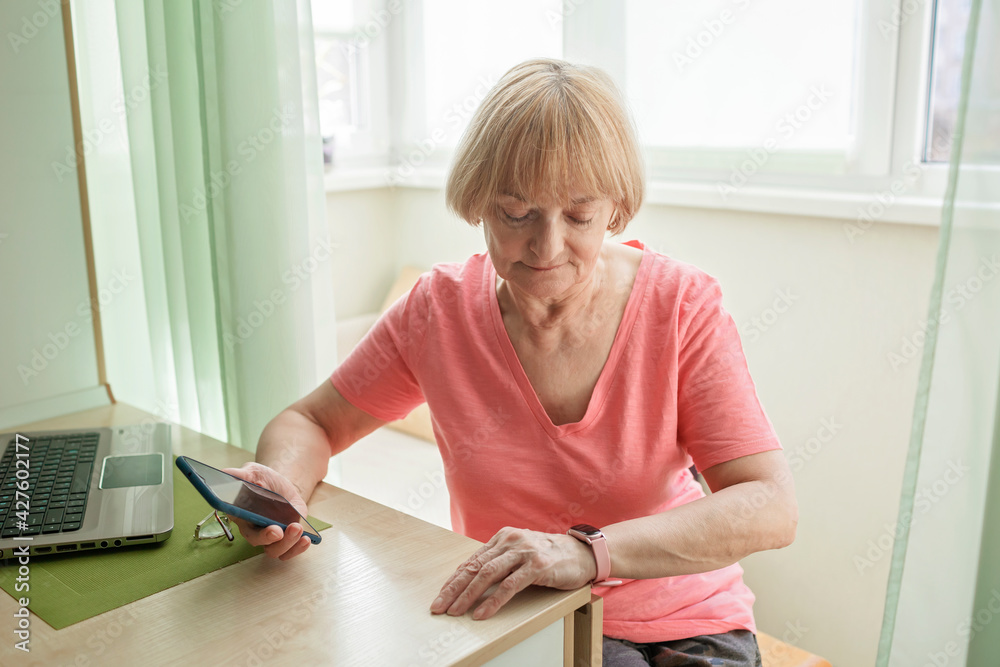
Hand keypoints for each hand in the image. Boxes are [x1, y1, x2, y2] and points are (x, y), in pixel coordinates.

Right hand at [222, 462, 312, 560]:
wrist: (281, 485)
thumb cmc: (263, 480)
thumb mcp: (253, 472)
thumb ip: (239, 474)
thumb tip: (224, 474)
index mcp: (241, 515)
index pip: (241, 525)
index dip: (249, 527)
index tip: (263, 525)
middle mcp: (254, 529)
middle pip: (257, 541)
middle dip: (267, 538)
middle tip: (278, 530)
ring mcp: (271, 535)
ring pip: (274, 550)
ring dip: (286, 543)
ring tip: (297, 528)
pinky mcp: (287, 536)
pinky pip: (289, 551)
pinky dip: (297, 549)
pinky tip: (305, 539)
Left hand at [430, 527, 596, 619]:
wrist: (583, 553)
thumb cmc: (550, 556)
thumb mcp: (521, 553)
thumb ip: (500, 561)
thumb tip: (472, 578)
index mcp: (504, 537)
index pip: (472, 560)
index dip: (454, 579)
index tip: (441, 595)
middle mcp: (511, 541)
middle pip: (475, 567)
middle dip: (453, 589)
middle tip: (438, 606)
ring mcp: (524, 552)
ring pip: (488, 575)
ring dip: (468, 595)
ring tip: (455, 611)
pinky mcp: (538, 566)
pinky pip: (510, 586)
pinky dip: (493, 601)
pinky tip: (482, 613)